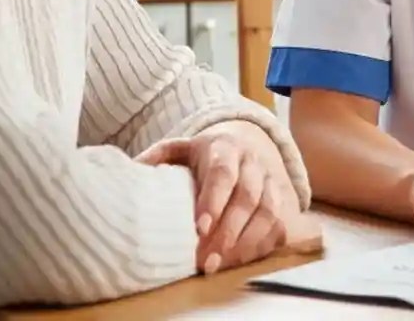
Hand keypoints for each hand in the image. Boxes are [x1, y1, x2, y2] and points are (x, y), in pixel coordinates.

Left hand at [138, 121, 300, 273]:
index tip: (200, 228)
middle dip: (228, 231)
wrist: (239, 147)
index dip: (214, 200)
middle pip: (248, 197)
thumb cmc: (202, 157)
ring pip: (268, 213)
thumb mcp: (179, 149)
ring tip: (218, 265)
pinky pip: (278, 227)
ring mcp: (270, 183)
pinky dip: (259, 247)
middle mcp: (253, 163)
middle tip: (205, 259)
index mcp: (225, 148)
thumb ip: (158, 157)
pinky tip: (236, 262)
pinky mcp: (281, 203)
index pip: (223, 173)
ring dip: (244, 243)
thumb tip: (132, 170)